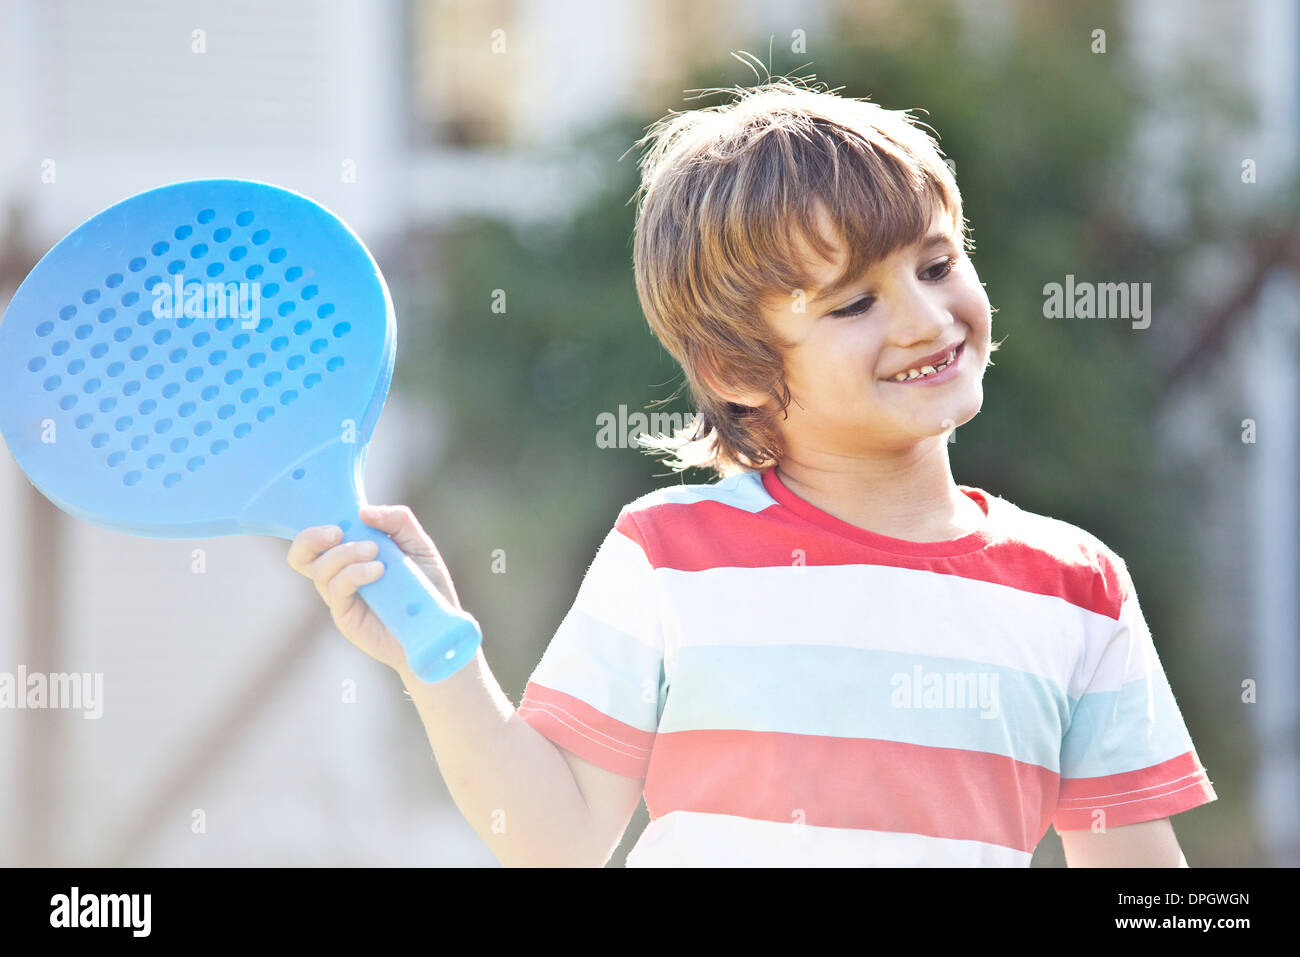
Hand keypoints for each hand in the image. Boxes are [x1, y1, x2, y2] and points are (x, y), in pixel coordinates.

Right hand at [286, 505, 464, 676]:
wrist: (437, 626)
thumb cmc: (427, 586)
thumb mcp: (419, 545)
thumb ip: (398, 522)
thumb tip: (363, 512)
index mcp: (352, 554)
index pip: (317, 538)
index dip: (316, 525)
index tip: (339, 519)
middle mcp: (340, 574)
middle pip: (301, 555)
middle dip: (310, 538)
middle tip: (337, 531)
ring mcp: (341, 596)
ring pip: (320, 570)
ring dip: (344, 554)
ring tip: (374, 552)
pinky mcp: (346, 616)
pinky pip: (336, 589)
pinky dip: (354, 573)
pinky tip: (378, 570)